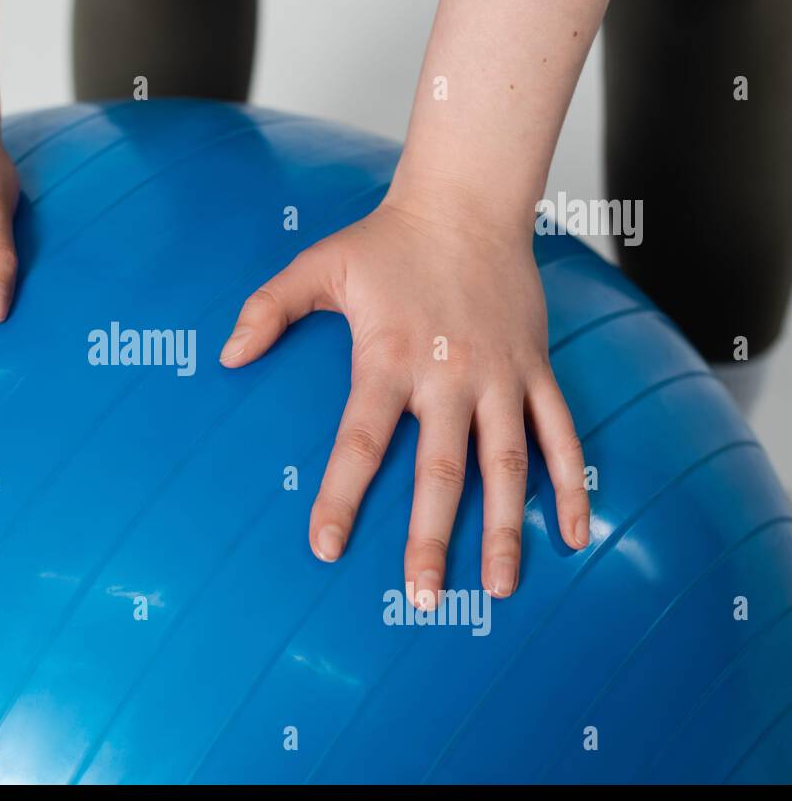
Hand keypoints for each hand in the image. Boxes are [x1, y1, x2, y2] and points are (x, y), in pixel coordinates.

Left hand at [219, 198, 589, 603]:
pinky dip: (571, 485)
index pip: (361, 441)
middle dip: (430, 537)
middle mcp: (448, 376)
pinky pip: (561, 434)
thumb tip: (227, 356)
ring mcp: (499, 376)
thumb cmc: (386, 242)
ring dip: (505, 529)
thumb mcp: (318, 267)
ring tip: (498, 588)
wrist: (467, 203)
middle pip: (440, 470)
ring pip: (508, 464)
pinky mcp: (535, 370)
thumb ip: (270, 309)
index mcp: (390, 359)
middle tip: (421, 598)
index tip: (326, 548)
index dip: (342, 495)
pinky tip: (573, 534)